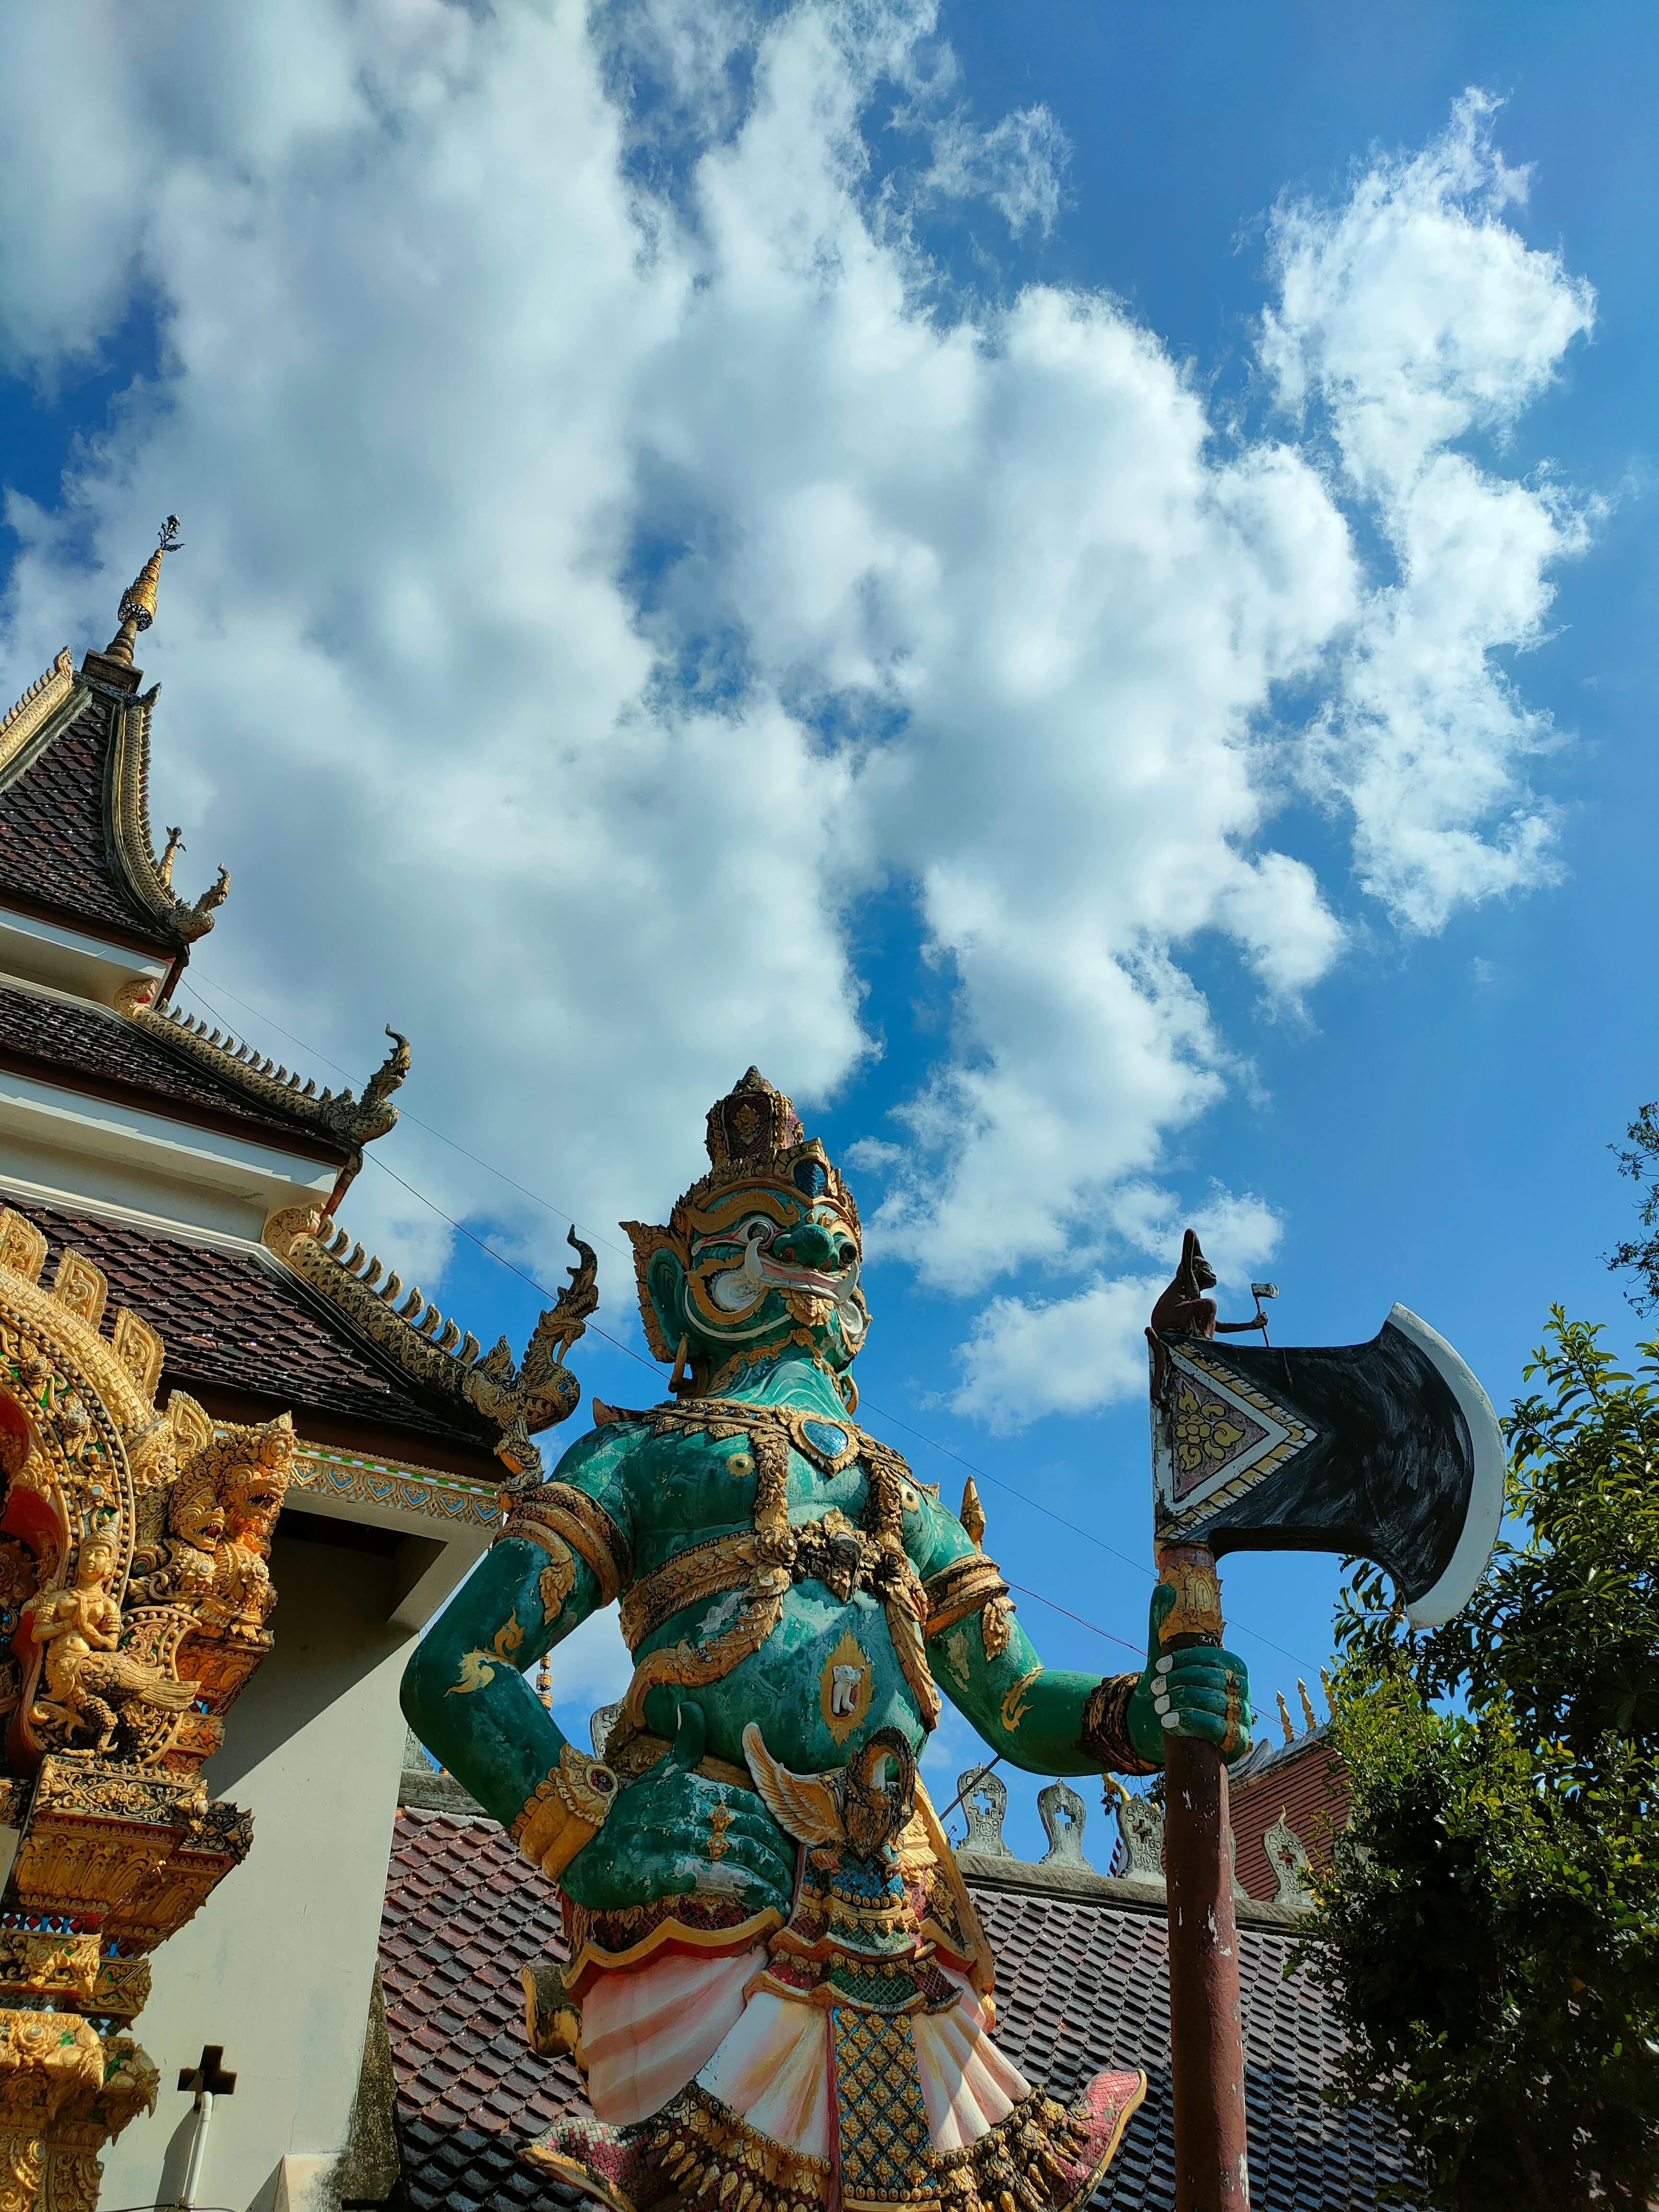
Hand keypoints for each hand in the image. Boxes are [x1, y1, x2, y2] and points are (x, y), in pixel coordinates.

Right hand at [559, 1701, 795, 1916]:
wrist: (581, 1843)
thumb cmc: (625, 1810)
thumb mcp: (659, 1772)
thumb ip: (685, 1743)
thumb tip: (692, 1706)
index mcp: (696, 1786)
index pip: (752, 1802)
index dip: (775, 1825)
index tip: (789, 1844)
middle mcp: (695, 1809)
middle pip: (755, 1829)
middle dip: (780, 1854)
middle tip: (793, 1875)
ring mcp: (684, 1839)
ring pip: (746, 1853)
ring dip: (774, 1876)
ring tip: (787, 1894)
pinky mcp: (673, 1870)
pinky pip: (724, 1878)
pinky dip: (753, 1890)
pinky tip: (769, 1903)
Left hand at [1126, 1585, 1252, 1766]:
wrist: (1158, 1726)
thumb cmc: (1167, 1686)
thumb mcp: (1162, 1653)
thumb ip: (1162, 1621)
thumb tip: (1164, 1589)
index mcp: (1233, 1667)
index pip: (1218, 1658)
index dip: (1188, 1660)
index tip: (1161, 1664)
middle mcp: (1242, 1691)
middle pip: (1217, 1681)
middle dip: (1182, 1682)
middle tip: (1156, 1687)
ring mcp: (1242, 1718)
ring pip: (1218, 1705)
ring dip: (1183, 1702)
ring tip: (1159, 1704)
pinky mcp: (1235, 1744)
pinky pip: (1219, 1731)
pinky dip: (1191, 1723)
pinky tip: (1169, 1722)